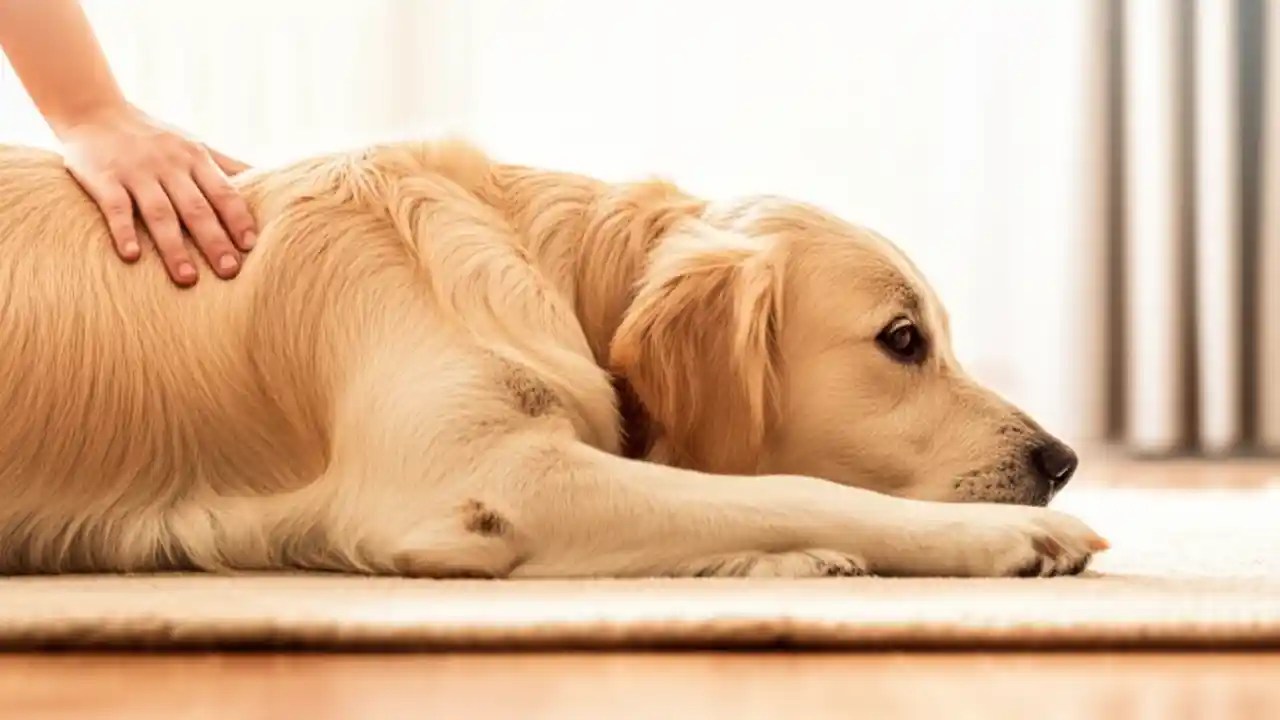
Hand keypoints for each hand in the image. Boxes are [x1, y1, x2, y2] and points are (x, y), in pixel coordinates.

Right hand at [55, 104, 256, 285]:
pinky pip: (115, 207)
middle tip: (229, 272)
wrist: (93, 110)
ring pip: (160, 213)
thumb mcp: (194, 144)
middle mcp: (169, 165)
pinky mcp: (103, 178)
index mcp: (195, 158)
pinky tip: (132, 256)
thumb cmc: (154, 137)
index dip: (238, 219)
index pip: (223, 192)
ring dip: (174, 247)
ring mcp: (136, 172)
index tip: (250, 246)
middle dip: (214, 241)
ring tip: (188, 278)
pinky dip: (124, 231)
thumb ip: (227, 166)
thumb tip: (271, 180)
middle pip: (196, 208)